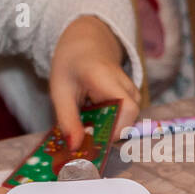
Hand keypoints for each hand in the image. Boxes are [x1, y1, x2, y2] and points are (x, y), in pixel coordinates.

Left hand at [48, 16, 140, 147]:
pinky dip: (108, 125)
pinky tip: (93, 118)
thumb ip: (68, 120)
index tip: (91, 139)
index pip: (127, 110)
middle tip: (83, 137)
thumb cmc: (71, 65)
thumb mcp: (60, 92)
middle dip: (105, 136)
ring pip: (126, 124)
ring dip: (106, 130)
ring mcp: (134, 93)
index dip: (114, 130)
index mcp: (107, 78)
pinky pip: (124, 120)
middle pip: (127, 121)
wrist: (85, 45)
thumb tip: (75, 148)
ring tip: (86, 123)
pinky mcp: (134, 100)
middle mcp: (127, 86)